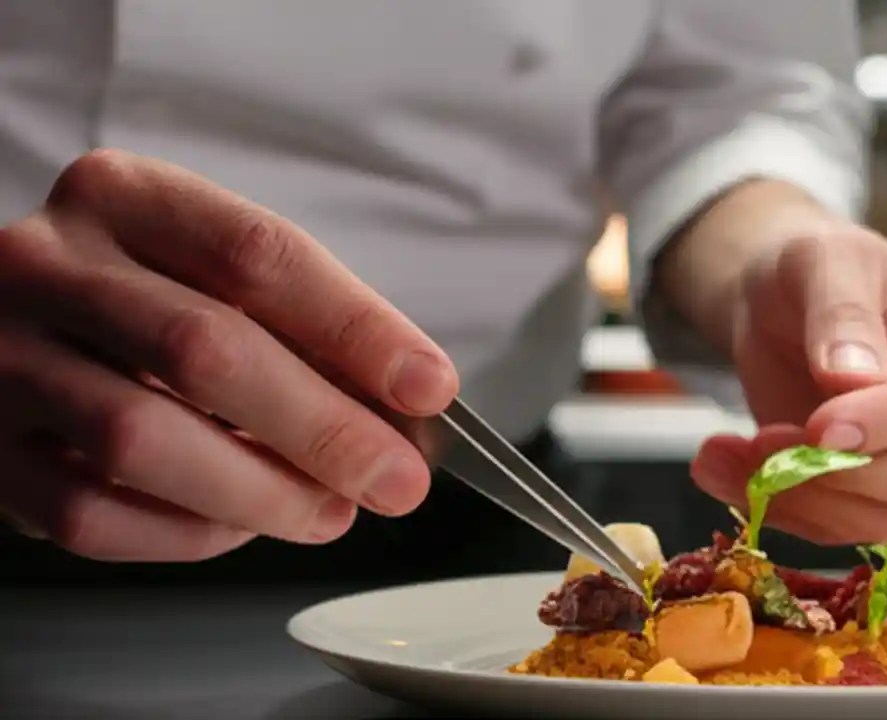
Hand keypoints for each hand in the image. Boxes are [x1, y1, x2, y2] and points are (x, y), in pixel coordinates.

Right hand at [0, 149, 457, 560]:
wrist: (3, 328)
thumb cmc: (137, 299)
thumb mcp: (206, 273)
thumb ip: (297, 327)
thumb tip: (401, 409)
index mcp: (124, 199)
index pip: (258, 256)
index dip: (356, 328)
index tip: (427, 387)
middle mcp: (48, 264)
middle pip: (205, 349)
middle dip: (324, 429)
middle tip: (397, 478)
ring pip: (141, 440)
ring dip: (261, 492)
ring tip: (330, 512)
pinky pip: (89, 513)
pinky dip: (184, 533)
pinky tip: (240, 526)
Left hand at [690, 227, 886, 544]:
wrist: (784, 303)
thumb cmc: (818, 269)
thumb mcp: (823, 262)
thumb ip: (841, 313)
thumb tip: (853, 378)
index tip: (818, 427)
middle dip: (833, 473)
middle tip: (757, 442)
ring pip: (877, 520)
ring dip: (792, 499)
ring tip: (719, 456)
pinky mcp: (871, 496)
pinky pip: (833, 527)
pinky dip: (772, 509)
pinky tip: (720, 470)